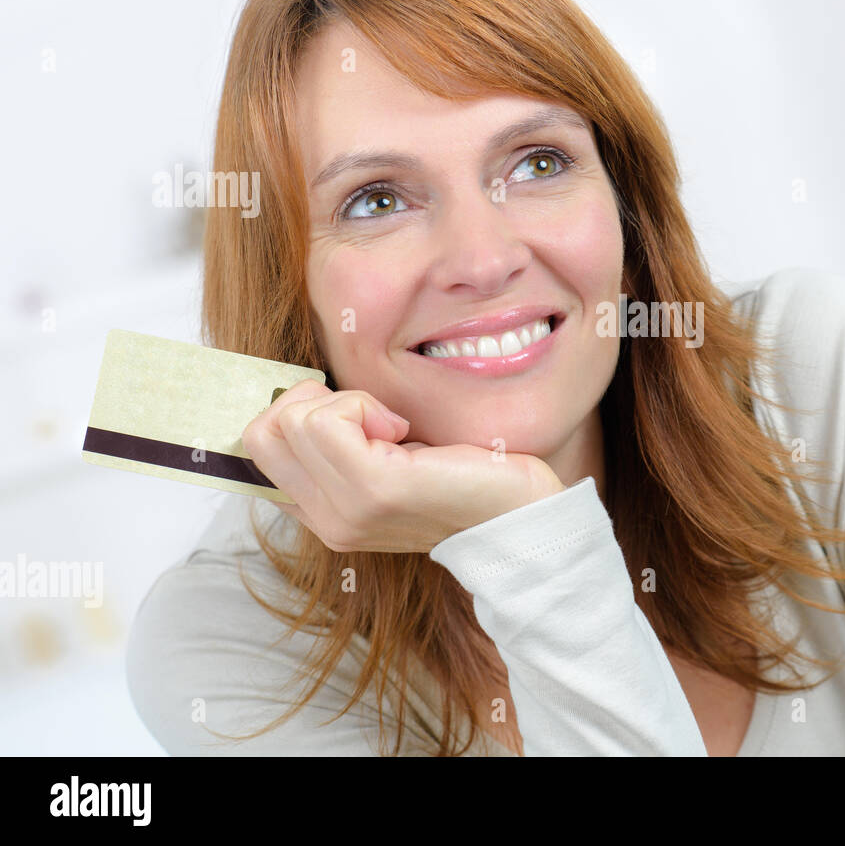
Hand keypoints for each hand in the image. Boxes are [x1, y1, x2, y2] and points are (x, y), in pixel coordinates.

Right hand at [240, 379, 564, 553]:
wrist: (518, 514)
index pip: (257, 446)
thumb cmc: (462, 474)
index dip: (297, 411)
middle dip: (312, 402)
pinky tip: (402, 431)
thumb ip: (342, 441)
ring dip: (346, 401)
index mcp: (323, 513)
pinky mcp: (374, 489)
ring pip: (291, 419)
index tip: (355, 418)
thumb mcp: (388, 456)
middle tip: (372, 417)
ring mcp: (345, 510)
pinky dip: (362, 405)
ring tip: (393, 428)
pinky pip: (327, 419)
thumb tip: (299, 393)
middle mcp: (325, 520)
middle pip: (261, 430)